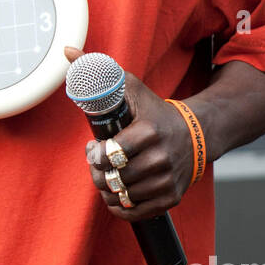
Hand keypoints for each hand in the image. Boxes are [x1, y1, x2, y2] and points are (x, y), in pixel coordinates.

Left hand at [63, 45, 193, 220]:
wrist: (196, 134)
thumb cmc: (155, 111)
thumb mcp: (130, 87)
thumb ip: (99, 71)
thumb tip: (68, 52)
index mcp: (149, 131)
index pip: (111, 155)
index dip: (95, 155)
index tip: (95, 149)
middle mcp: (161, 158)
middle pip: (112, 178)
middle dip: (98, 173)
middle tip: (98, 165)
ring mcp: (166, 180)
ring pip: (121, 196)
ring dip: (106, 190)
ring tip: (107, 177)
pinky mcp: (170, 198)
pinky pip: (133, 212)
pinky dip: (119, 206)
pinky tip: (118, 192)